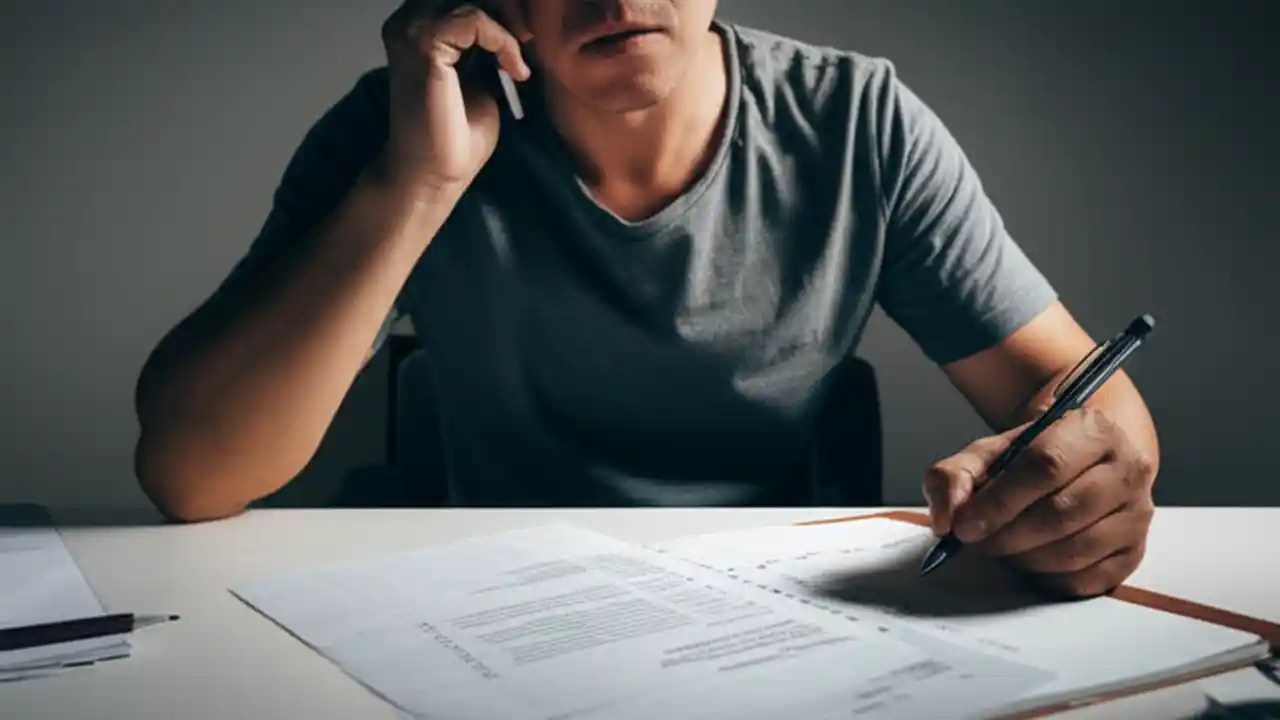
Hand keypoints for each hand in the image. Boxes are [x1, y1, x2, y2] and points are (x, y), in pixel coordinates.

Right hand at [377, 0, 532, 194]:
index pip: (464, 0)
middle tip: (528, 43)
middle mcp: (407, 21)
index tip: (525, 40)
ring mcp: (410, 30)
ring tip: (519, 63)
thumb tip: (515, 22)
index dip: (499, 13)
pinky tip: (515, 71)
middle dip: (504, 13)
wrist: (434, 174)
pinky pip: (474, 19)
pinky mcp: (422, 45)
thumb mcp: (479, 77)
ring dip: (506, 28)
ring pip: (472, 1)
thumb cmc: (456, 135)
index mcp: (418, 27)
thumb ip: (485, 46)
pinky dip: (503, 41)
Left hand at [923, 407, 1157, 597]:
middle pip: (1062, 512)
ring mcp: (1137, 512)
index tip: (965, 526)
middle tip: (977, 543)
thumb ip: (954, 477)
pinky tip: (1030, 562)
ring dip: (1026, 559)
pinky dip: (1050, 578)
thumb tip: (947, 518)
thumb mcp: (987, 455)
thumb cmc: (1032, 460)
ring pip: (1077, 549)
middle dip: (1008, 535)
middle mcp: (1127, 468)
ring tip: (1001, 550)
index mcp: (1092, 429)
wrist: (1081, 464)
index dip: (999, 502)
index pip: (1045, 466)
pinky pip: (1090, 578)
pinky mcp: (1136, 551)